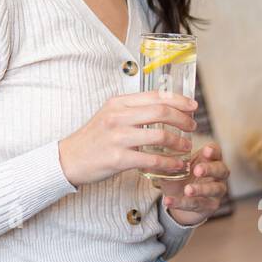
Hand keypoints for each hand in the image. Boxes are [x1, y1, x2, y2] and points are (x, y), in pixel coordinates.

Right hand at [58, 90, 197, 187]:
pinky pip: (152, 159)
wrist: (68, 159)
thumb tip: (164, 107)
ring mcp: (118, 137)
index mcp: (118, 102)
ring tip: (185, 146)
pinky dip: (169, 163)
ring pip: (160, 135)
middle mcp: (118, 116)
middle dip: (183, 119)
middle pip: (161, 112)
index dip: (179, 100)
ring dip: (179, 142)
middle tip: (192, 126)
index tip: (193, 107)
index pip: (156, 95)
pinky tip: (177, 165)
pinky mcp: (118, 158)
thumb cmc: (94, 138)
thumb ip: (133, 109)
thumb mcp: (110, 115)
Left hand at [162, 142, 228, 225]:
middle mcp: (218, 174)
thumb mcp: (174, 168)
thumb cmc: (180, 177)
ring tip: (187, 190)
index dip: (213, 151)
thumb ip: (167, 161)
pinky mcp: (210, 206)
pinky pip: (198, 204)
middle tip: (197, 170)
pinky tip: (169, 201)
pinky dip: (182, 203)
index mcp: (210, 159)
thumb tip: (151, 158)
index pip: (216, 151)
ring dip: (201, 189)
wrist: (180, 201)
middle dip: (209, 169)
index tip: (205, 150)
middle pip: (221, 169)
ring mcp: (217, 190)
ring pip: (214, 189)